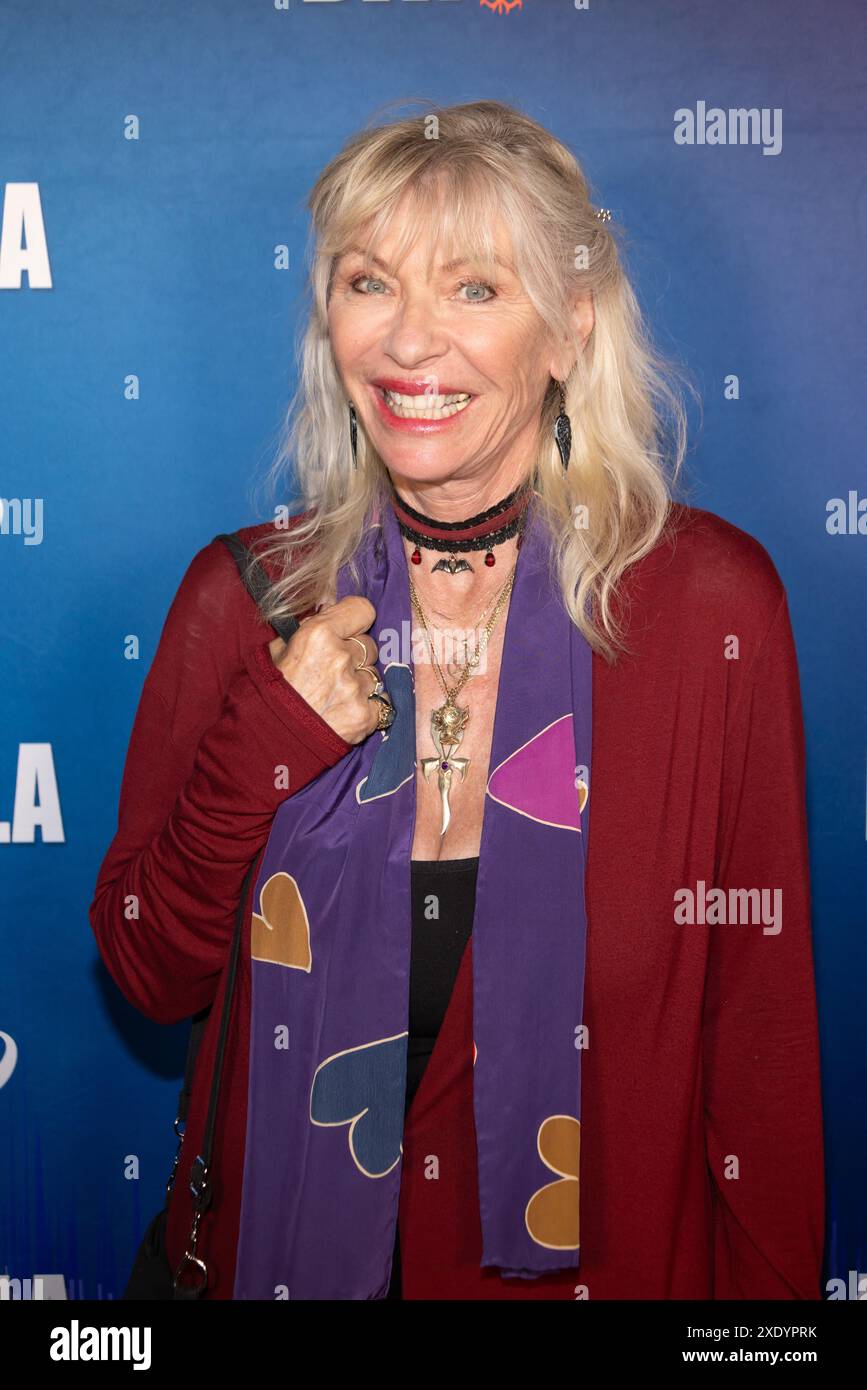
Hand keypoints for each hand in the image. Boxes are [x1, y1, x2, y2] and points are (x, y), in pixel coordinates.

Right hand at [268, 596, 381, 745]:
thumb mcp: (276, 649)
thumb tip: (327, 612)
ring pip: (374, 676)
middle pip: (370, 645)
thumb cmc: (265, 693)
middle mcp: (341, 657)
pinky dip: (368, 708)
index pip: (363, 610)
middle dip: (355, 655)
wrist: (263, 741)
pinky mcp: (365, 716)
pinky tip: (346, 712)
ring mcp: (355, 688)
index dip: (357, 619)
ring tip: (334, 696)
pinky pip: (381, 703)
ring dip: (360, 684)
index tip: (351, 628)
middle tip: (333, 671)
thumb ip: (306, 627)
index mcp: (318, 634)